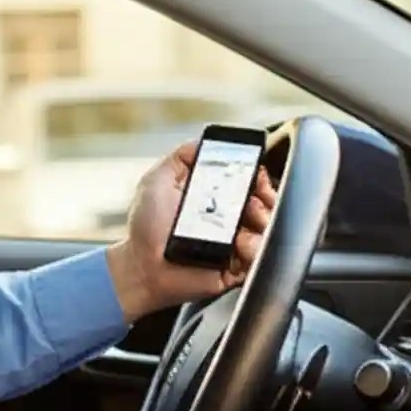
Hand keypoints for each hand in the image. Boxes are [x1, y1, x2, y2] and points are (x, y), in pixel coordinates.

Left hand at [106, 140, 276, 322]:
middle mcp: (230, 219)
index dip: (258, 177)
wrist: (141, 267)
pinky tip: (239, 245)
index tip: (256, 178)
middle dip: (266, 199)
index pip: (251, 181)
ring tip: (244, 226)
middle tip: (253, 203)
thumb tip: (205, 141)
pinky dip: (255, 248)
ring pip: (270, 229)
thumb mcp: (156, 182)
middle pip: (267, 203)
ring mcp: (236, 244)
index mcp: (216, 197)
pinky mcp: (237, 268)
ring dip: (263, 223)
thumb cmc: (145, 228)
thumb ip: (179, 158)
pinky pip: (261, 257)